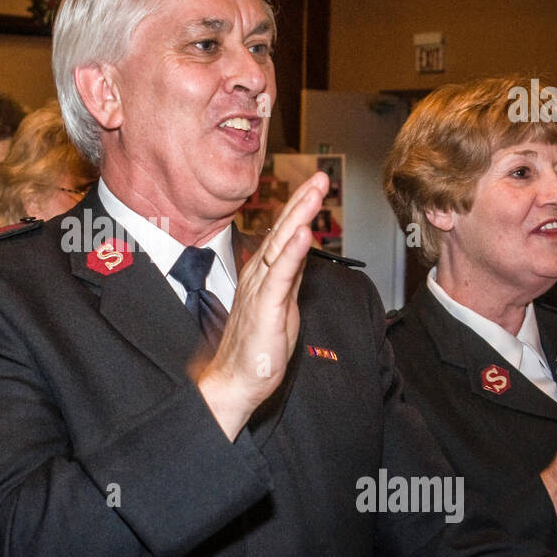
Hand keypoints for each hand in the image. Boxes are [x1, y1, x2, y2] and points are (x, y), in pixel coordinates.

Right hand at [197, 171, 329, 439]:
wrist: (235, 380)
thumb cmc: (256, 348)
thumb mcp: (282, 306)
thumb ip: (290, 279)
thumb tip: (302, 257)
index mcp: (263, 275)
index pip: (285, 235)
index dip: (300, 208)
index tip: (316, 185)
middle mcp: (259, 276)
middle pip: (284, 231)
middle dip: (303, 201)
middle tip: (321, 176)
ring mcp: (261, 289)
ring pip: (283, 246)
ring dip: (299, 216)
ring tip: (315, 192)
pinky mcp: (266, 306)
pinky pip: (282, 274)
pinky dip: (294, 252)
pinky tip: (303, 233)